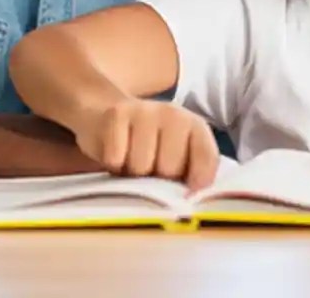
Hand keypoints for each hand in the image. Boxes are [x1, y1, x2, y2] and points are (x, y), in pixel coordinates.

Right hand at [76, 99, 219, 189]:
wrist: (103, 113)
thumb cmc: (146, 146)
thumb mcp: (175, 157)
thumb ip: (190, 174)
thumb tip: (190, 198)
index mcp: (194, 126)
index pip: (206, 158)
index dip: (197, 181)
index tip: (185, 192)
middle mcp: (173, 114)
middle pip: (169, 168)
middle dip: (157, 178)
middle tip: (149, 171)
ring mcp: (145, 111)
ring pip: (141, 166)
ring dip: (132, 173)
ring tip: (131, 162)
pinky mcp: (117, 114)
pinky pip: (116, 159)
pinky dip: (112, 164)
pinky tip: (114, 154)